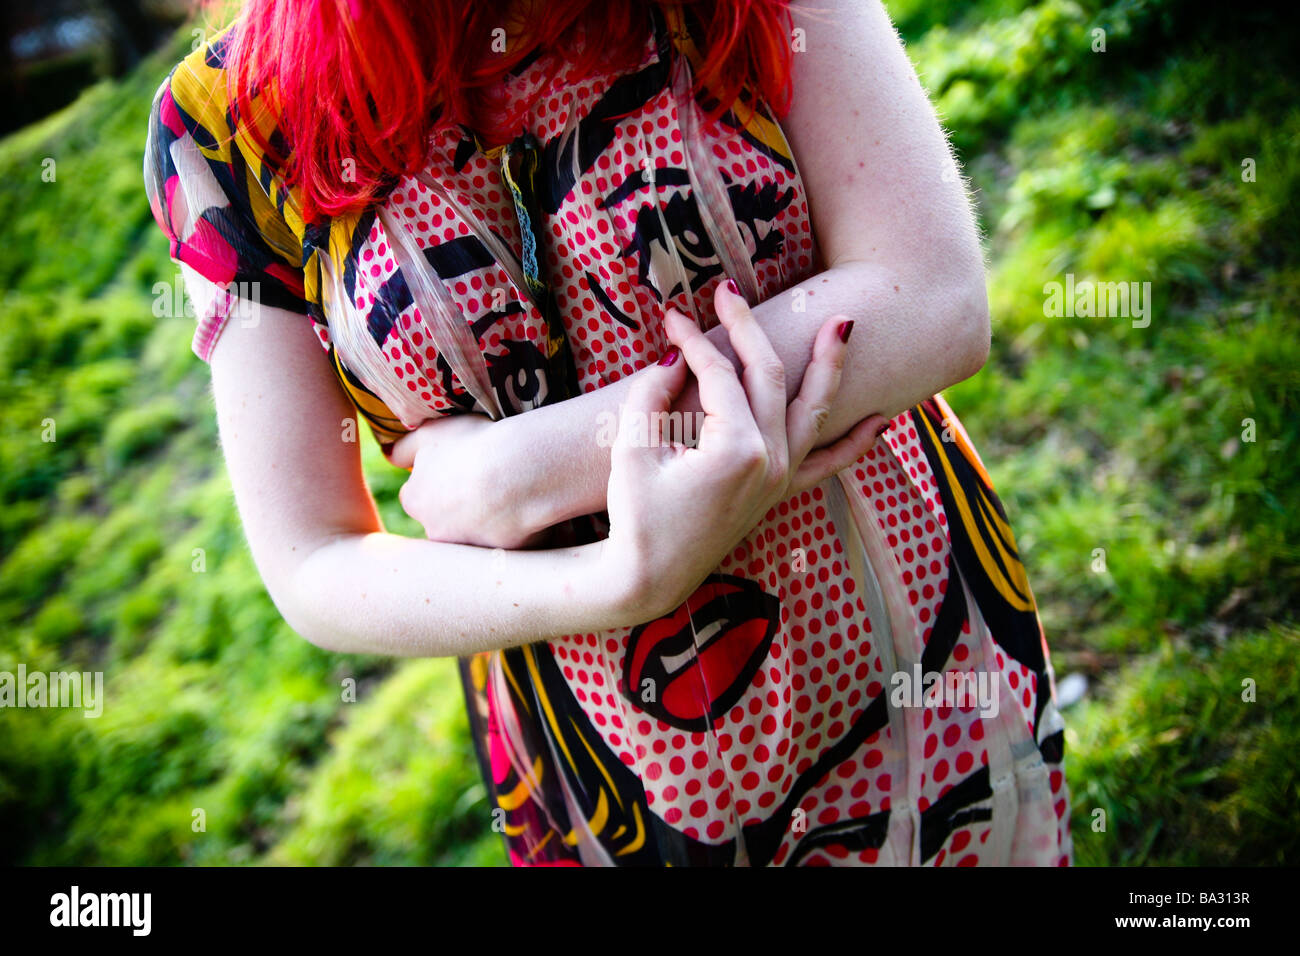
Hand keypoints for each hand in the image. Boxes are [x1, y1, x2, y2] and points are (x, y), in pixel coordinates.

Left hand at [389, 413, 548, 548]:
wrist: (519, 472)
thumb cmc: (473, 446)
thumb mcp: (431, 433)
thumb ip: (404, 448)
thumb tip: (388, 456)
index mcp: (415, 501)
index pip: (418, 496)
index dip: (438, 481)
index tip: (459, 469)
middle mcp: (435, 531)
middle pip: (444, 520)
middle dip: (460, 507)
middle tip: (486, 482)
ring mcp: (469, 547)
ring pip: (475, 535)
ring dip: (487, 520)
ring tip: (511, 493)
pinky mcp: (501, 556)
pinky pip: (507, 544)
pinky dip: (513, 531)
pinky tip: (527, 508)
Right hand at [605, 281, 888, 620]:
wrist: (649, 577)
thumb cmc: (635, 516)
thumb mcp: (633, 449)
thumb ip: (653, 394)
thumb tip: (675, 357)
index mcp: (737, 448)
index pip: (718, 374)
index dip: (692, 341)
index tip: (670, 317)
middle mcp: (771, 460)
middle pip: (768, 376)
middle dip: (749, 328)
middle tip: (729, 289)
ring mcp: (781, 478)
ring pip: (814, 410)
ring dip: (830, 367)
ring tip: (845, 324)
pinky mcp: (780, 493)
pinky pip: (829, 464)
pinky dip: (855, 443)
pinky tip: (881, 420)